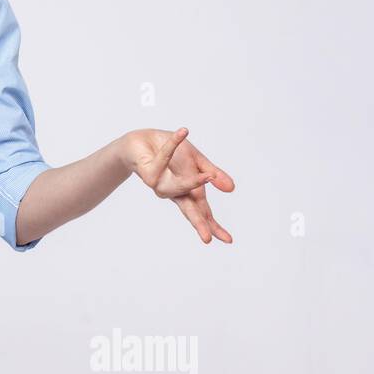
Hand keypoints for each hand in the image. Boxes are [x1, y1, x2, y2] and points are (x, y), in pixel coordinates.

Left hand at [122, 127, 234, 243]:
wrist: (142, 141)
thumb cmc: (170, 154)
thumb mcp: (198, 161)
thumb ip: (213, 174)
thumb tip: (231, 189)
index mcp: (187, 192)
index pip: (203, 211)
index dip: (213, 225)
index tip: (228, 240)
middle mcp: (173, 192)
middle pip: (189, 210)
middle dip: (198, 222)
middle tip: (208, 239)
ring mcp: (159, 183)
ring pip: (177, 187)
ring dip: (192, 181)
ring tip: (207, 176)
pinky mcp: (148, 171)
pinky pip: (163, 157)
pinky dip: (173, 144)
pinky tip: (183, 133)